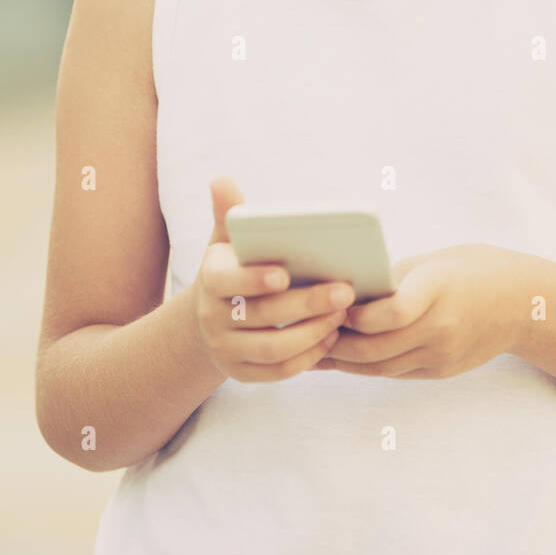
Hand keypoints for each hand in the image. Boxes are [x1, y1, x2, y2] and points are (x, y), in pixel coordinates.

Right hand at [191, 176, 355, 381]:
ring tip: (343, 312)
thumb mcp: (226, 242)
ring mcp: (226, 351)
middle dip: (306, 304)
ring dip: (312, 332)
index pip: (225, 282)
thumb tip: (221, 179)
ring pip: (273, 349)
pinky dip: (307, 357)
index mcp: (210, 280)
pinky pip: (278, 372)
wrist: (210, 319)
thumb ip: (230, 214)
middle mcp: (212, 318)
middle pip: (261, 316)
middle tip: (345, 290)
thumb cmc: (232, 269)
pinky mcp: (242, 375)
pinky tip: (331, 337)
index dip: (253, 279)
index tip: (285, 273)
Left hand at [312, 244, 523, 378]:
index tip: (329, 303)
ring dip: (340, 359)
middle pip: (374, 347)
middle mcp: (441, 327)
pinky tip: (339, 356)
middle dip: (333, 341)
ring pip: (377, 367)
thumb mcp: (434, 260)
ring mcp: (441, 355)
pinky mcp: (440, 370)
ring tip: (310, 344)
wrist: (526, 303)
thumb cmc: (474, 268)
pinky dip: (363, 365)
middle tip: (300, 329)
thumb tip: (345, 290)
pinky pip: (392, 372)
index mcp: (440, 289)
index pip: (391, 312)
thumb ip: (393, 278)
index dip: (355, 313)